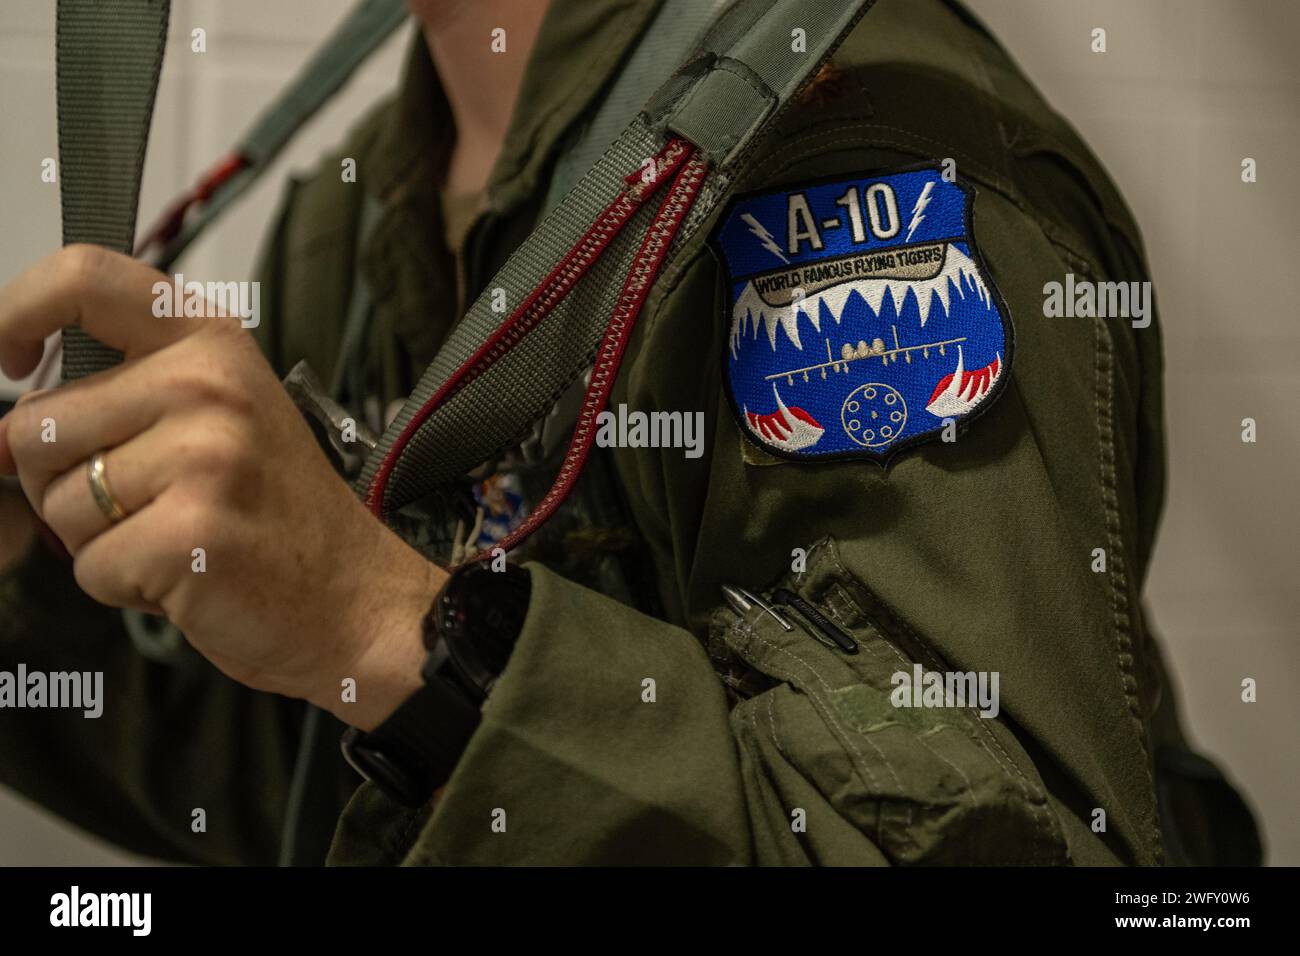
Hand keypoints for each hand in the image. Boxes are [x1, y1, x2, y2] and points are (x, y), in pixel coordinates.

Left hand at [0, 246, 445, 729]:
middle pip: (37, 423)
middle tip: (148, 501)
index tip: (12, 357)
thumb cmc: (283, 514)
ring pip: (57, 500)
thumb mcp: (221, 419)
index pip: (83, 280)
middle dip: (67, 480)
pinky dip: (124, 585)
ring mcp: (202, 457)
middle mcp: (208, 387)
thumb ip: (123, 397)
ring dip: (99, 537)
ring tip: (177, 535)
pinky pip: (89, 564)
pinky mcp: (187, 532)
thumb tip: (3, 431)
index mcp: (214, 344)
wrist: (357, 597)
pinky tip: (187, 574)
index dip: (16, 311)